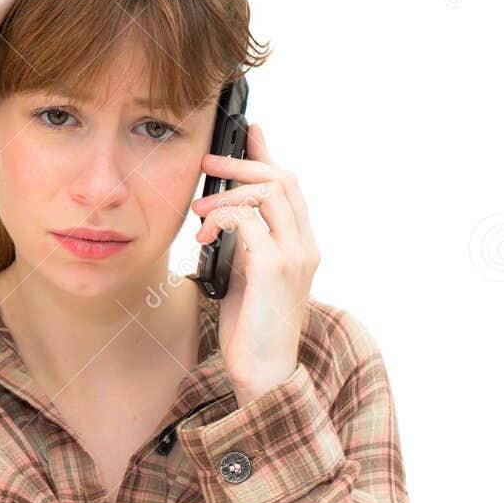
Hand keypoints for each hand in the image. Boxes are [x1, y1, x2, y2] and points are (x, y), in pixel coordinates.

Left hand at [190, 124, 320, 406]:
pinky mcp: (274, 267)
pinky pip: (249, 220)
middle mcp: (304, 245)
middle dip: (243, 164)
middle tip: (208, 162)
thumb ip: (245, 244)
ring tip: (199, 211)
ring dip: (227, 194)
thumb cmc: (251, 328)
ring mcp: (294, 255)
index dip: (268, 155)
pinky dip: (222, 218)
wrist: (262, 370)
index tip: (249, 132)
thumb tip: (223, 217)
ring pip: (269, 193)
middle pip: (283, 180)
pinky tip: (203, 236)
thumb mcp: (247, 276)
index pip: (290, 186)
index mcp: (300, 245)